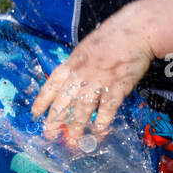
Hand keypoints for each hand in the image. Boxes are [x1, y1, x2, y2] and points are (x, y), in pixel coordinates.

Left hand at [30, 12, 156, 146]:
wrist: (136, 31)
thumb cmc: (113, 35)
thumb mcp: (87, 47)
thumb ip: (80, 64)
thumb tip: (75, 80)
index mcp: (73, 62)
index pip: (52, 84)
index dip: (43, 100)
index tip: (35, 113)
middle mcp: (82, 74)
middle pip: (64, 101)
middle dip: (55, 120)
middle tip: (50, 135)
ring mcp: (99, 81)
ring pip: (83, 109)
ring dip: (77, 127)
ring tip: (73, 142)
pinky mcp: (117, 87)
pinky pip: (107, 109)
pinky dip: (102, 122)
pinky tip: (99, 132)